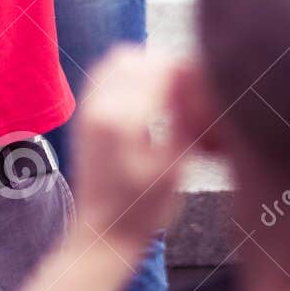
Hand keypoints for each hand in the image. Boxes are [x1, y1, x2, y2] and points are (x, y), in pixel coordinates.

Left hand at [71, 45, 185, 250]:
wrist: (102, 233)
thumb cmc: (142, 210)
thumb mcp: (175, 169)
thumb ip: (186, 122)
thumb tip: (197, 84)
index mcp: (123, 121)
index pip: (158, 70)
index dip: (186, 70)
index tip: (205, 80)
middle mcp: (99, 108)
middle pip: (135, 57)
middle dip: (165, 64)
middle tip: (189, 85)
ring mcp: (87, 109)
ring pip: (116, 61)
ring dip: (145, 65)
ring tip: (170, 88)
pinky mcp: (84, 115)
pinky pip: (103, 75)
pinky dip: (127, 74)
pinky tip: (148, 96)